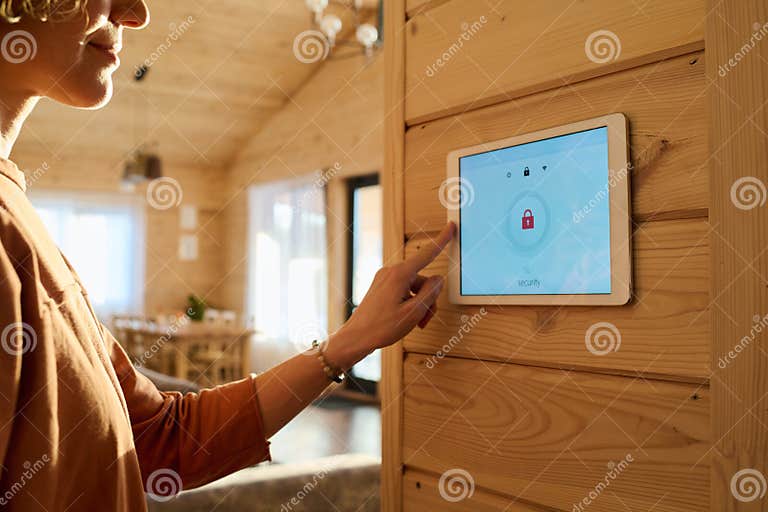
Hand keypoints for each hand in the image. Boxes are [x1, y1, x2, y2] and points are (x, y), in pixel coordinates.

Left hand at [326, 223, 454, 368]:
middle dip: (428, 299)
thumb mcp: (414, 312)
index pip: (427, 254)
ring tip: (415, 323)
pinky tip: (405, 318)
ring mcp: (384, 279)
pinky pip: (403, 290)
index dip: (442, 240)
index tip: (451, 226)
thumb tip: (438, 279)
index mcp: (400, 274)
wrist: (356, 337)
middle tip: (425, 320)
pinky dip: (409, 303)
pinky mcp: (381, 286)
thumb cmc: (381, 327)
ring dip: (419, 304)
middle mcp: (391, 272)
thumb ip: (431, 293)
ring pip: (414, 287)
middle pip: (422, 279)